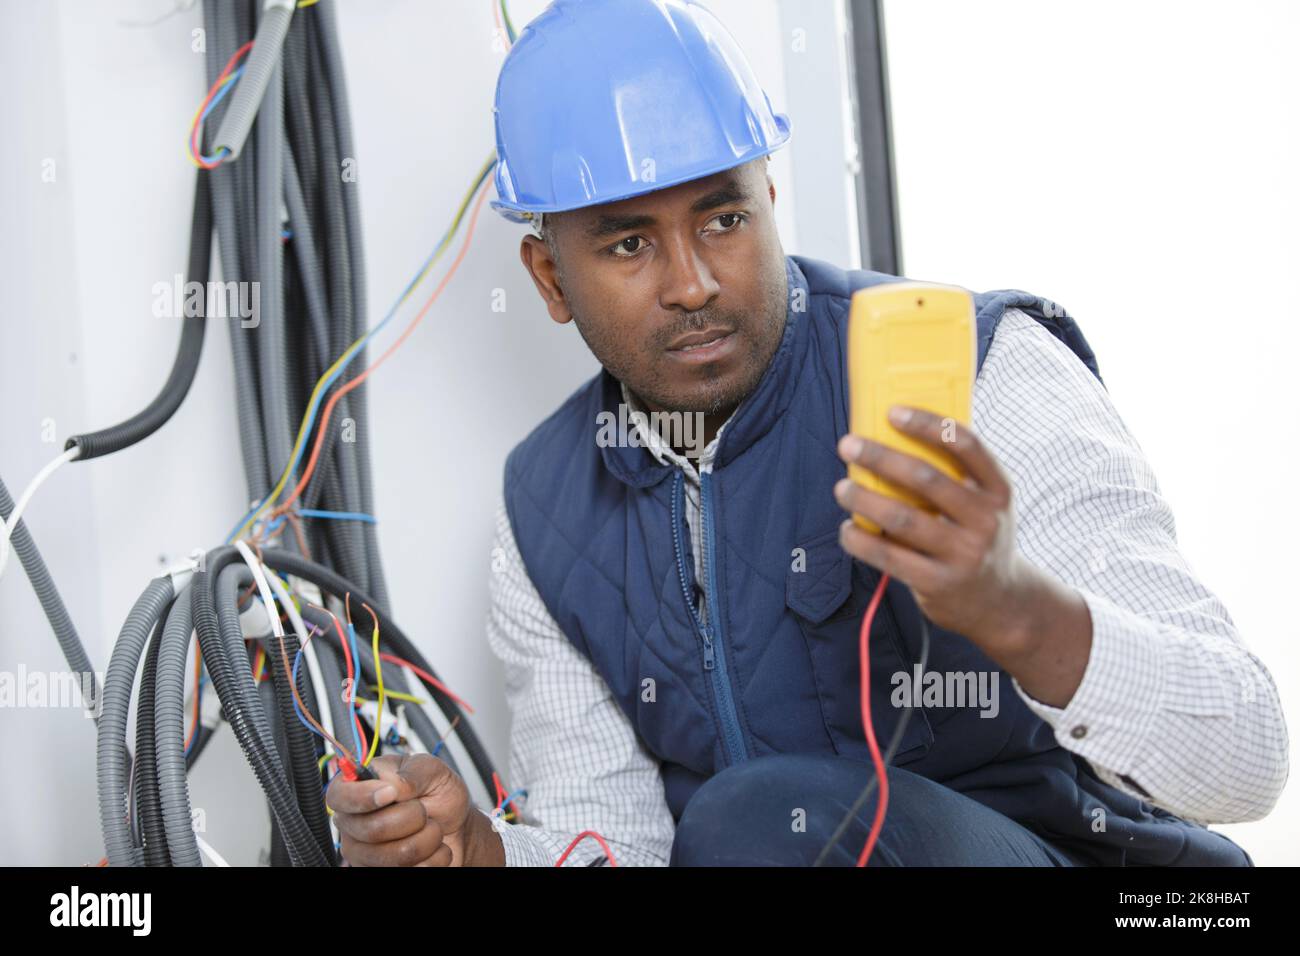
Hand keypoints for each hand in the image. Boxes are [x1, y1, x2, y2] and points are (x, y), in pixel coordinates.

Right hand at [326, 754, 504, 866]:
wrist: (456, 825)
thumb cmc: (437, 793)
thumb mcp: (432, 769)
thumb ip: (412, 771)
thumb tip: (391, 784)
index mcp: (359, 788)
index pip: (339, 795)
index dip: (362, 797)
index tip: (391, 793)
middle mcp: (354, 823)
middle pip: (371, 829)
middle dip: (413, 817)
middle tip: (424, 809)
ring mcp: (363, 853)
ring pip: (393, 855)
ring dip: (427, 839)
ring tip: (433, 828)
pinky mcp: (379, 872)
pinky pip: (407, 872)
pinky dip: (432, 859)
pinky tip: (433, 849)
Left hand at [833, 404, 1045, 659]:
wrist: (999, 602)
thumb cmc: (976, 537)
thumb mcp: (984, 505)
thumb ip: (953, 477)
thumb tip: (891, 439)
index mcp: (998, 490)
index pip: (966, 445)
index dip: (927, 424)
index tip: (892, 411)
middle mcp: (986, 520)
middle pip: (926, 479)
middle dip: (881, 457)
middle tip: (848, 445)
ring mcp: (964, 554)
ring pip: (902, 519)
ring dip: (864, 499)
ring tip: (842, 488)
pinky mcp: (938, 583)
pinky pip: (890, 557)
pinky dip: (861, 540)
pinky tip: (847, 529)